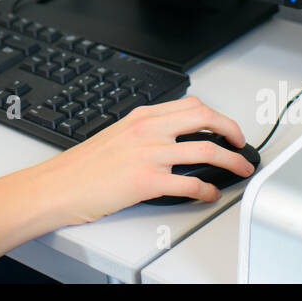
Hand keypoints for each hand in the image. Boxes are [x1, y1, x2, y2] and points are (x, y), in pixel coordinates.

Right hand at [37, 96, 255, 225]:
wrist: (60, 185)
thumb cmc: (83, 166)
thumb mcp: (116, 135)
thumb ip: (145, 132)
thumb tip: (174, 139)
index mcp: (142, 116)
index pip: (192, 106)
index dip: (218, 116)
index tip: (226, 128)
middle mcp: (148, 130)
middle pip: (206, 119)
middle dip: (232, 132)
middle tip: (241, 145)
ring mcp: (149, 154)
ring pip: (206, 151)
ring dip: (231, 162)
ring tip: (239, 171)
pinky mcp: (147, 181)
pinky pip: (191, 183)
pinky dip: (208, 190)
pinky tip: (210, 194)